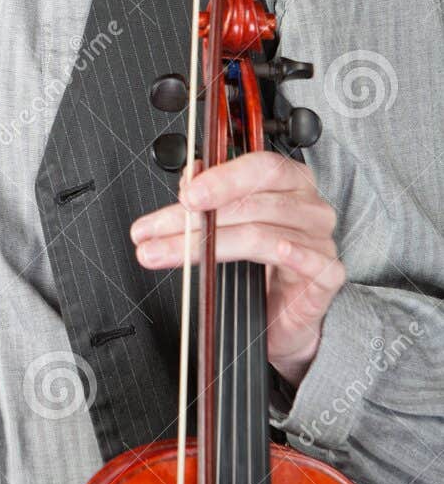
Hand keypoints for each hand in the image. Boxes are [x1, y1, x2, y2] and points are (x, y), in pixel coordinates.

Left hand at [129, 150, 344, 388]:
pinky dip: (292, 254)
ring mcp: (320, 240)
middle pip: (252, 204)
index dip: (221, 178)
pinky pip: (311, 261)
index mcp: (289, 182)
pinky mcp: (328, 275)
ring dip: (210, 244)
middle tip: (155, 231)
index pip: (258, 167)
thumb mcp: (229, 222)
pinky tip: (275, 253)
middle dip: (196, 219)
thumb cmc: (258, 263)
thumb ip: (210, 196)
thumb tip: (188, 179)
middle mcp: (308, 206)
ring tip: (167, 254)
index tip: (184, 195)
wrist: (281, 316)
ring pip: (263, 234)